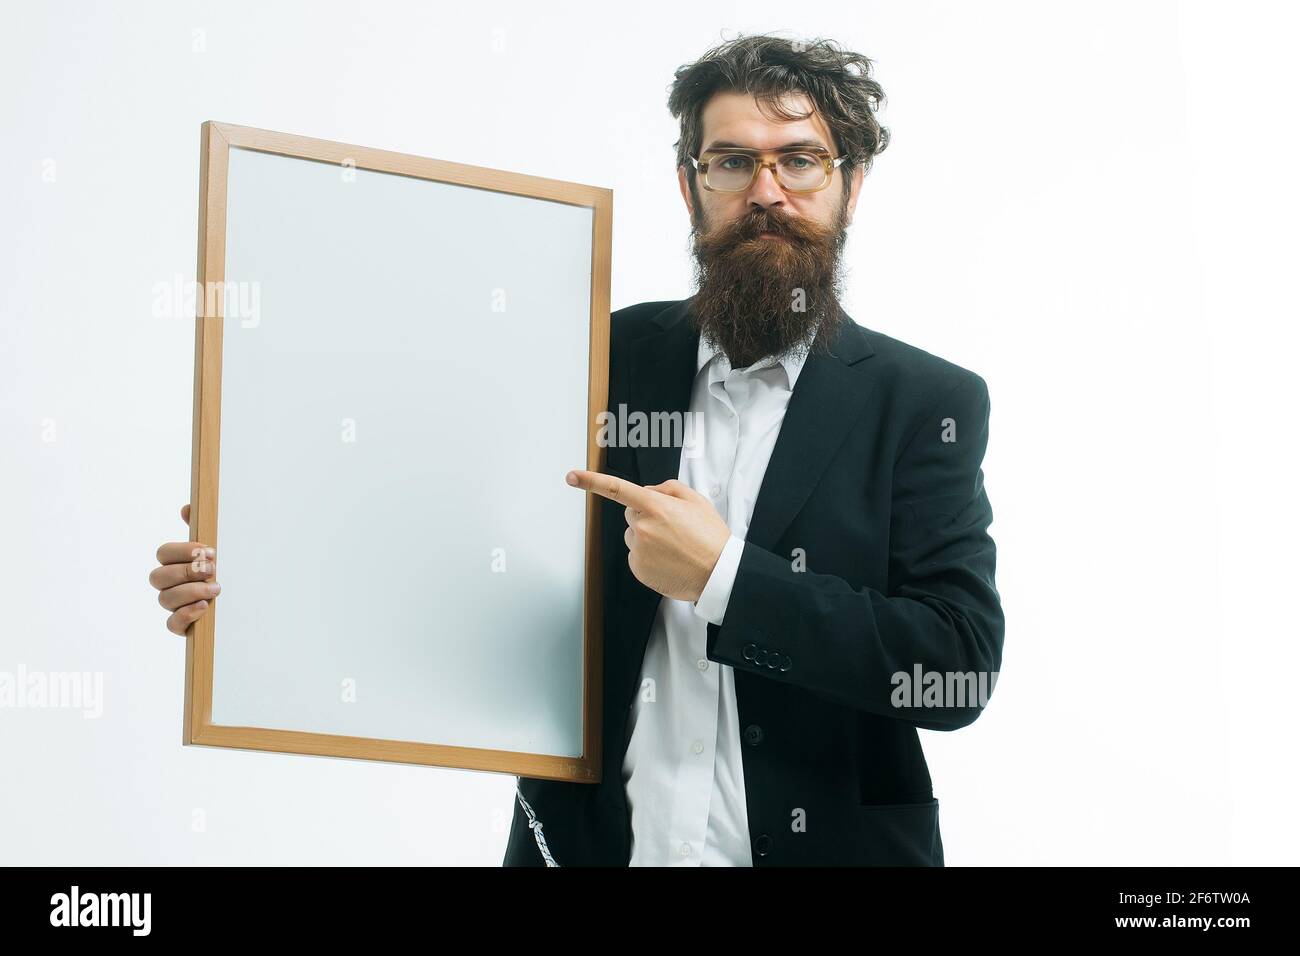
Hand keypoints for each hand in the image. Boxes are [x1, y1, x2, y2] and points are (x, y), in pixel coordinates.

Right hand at [148, 503, 219, 634]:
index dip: (182, 551)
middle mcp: (170, 584)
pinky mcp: (183, 626)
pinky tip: (204, 608)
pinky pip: (172, 624)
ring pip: (165, 599)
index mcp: (176, 562)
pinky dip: (186, 615)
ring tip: (216, 589)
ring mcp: (175, 606)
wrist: (249, 598)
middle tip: (212, 569)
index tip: (209, 550)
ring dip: (190, 592)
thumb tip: (187, 508)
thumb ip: (202, 526)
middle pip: (158, 577)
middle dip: (186, 571)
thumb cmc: (229, 568)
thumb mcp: (220, 546)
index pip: (163, 553)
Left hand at [566, 470, 730, 601]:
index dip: (591, 481)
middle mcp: (642, 527)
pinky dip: (649, 557)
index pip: (617, 489)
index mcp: (655, 506)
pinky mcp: (638, 569)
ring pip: (633, 537)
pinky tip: (669, 560)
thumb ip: (668, 488)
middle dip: (646, 517)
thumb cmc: (710, 537)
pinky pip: (636, 556)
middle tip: (673, 528)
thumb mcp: (696, 500)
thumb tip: (649, 491)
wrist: (718, 573)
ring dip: (647, 538)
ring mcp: (638, 550)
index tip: (572, 477)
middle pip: (631, 515)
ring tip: (674, 547)